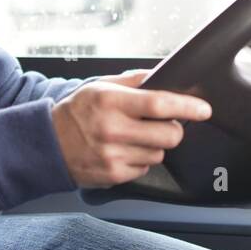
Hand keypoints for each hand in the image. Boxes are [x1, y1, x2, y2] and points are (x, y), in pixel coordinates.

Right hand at [51, 69, 211, 187]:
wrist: (47, 143)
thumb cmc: (77, 111)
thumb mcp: (100, 86)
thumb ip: (134, 81)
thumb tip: (164, 74)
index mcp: (111, 101)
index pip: (159, 104)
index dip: (187, 107)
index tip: (204, 109)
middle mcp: (112, 129)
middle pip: (169, 135)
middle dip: (173, 129)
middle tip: (164, 124)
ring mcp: (113, 155)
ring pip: (160, 154)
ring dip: (155, 146)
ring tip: (134, 137)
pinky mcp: (113, 175)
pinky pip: (145, 169)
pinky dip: (140, 160)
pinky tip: (123, 151)